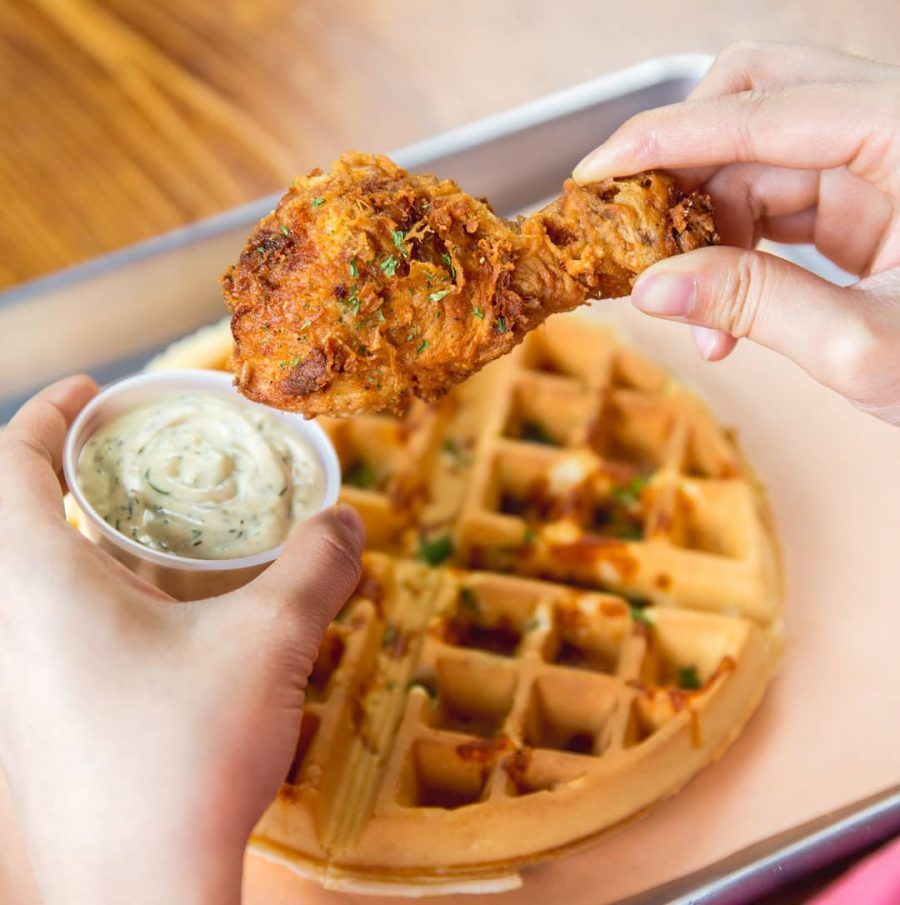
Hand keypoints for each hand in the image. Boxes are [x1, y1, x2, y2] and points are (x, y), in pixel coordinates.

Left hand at [0, 376, 363, 904]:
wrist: (134, 897)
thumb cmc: (180, 759)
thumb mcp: (266, 644)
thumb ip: (314, 569)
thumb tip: (349, 518)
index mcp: (33, 581)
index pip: (7, 460)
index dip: (50, 412)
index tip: (98, 390)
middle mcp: (12, 622)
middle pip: (23, 513)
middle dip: (85, 470)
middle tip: (153, 456)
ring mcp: (24, 674)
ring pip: (49, 574)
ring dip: (105, 537)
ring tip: (179, 527)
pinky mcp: (45, 715)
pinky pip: (67, 623)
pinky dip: (115, 593)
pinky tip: (184, 612)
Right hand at [573, 42, 899, 425]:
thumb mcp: (864, 347)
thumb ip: (753, 306)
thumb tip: (654, 290)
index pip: (767, 109)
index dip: (667, 137)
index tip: (597, 170)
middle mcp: (899, 129)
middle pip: (762, 96)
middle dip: (685, 159)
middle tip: (636, 224)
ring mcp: (885, 163)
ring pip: (759, 155)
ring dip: (705, 221)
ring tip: (681, 300)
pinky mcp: (871, 203)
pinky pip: (779, 200)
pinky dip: (735, 248)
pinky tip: (717, 306)